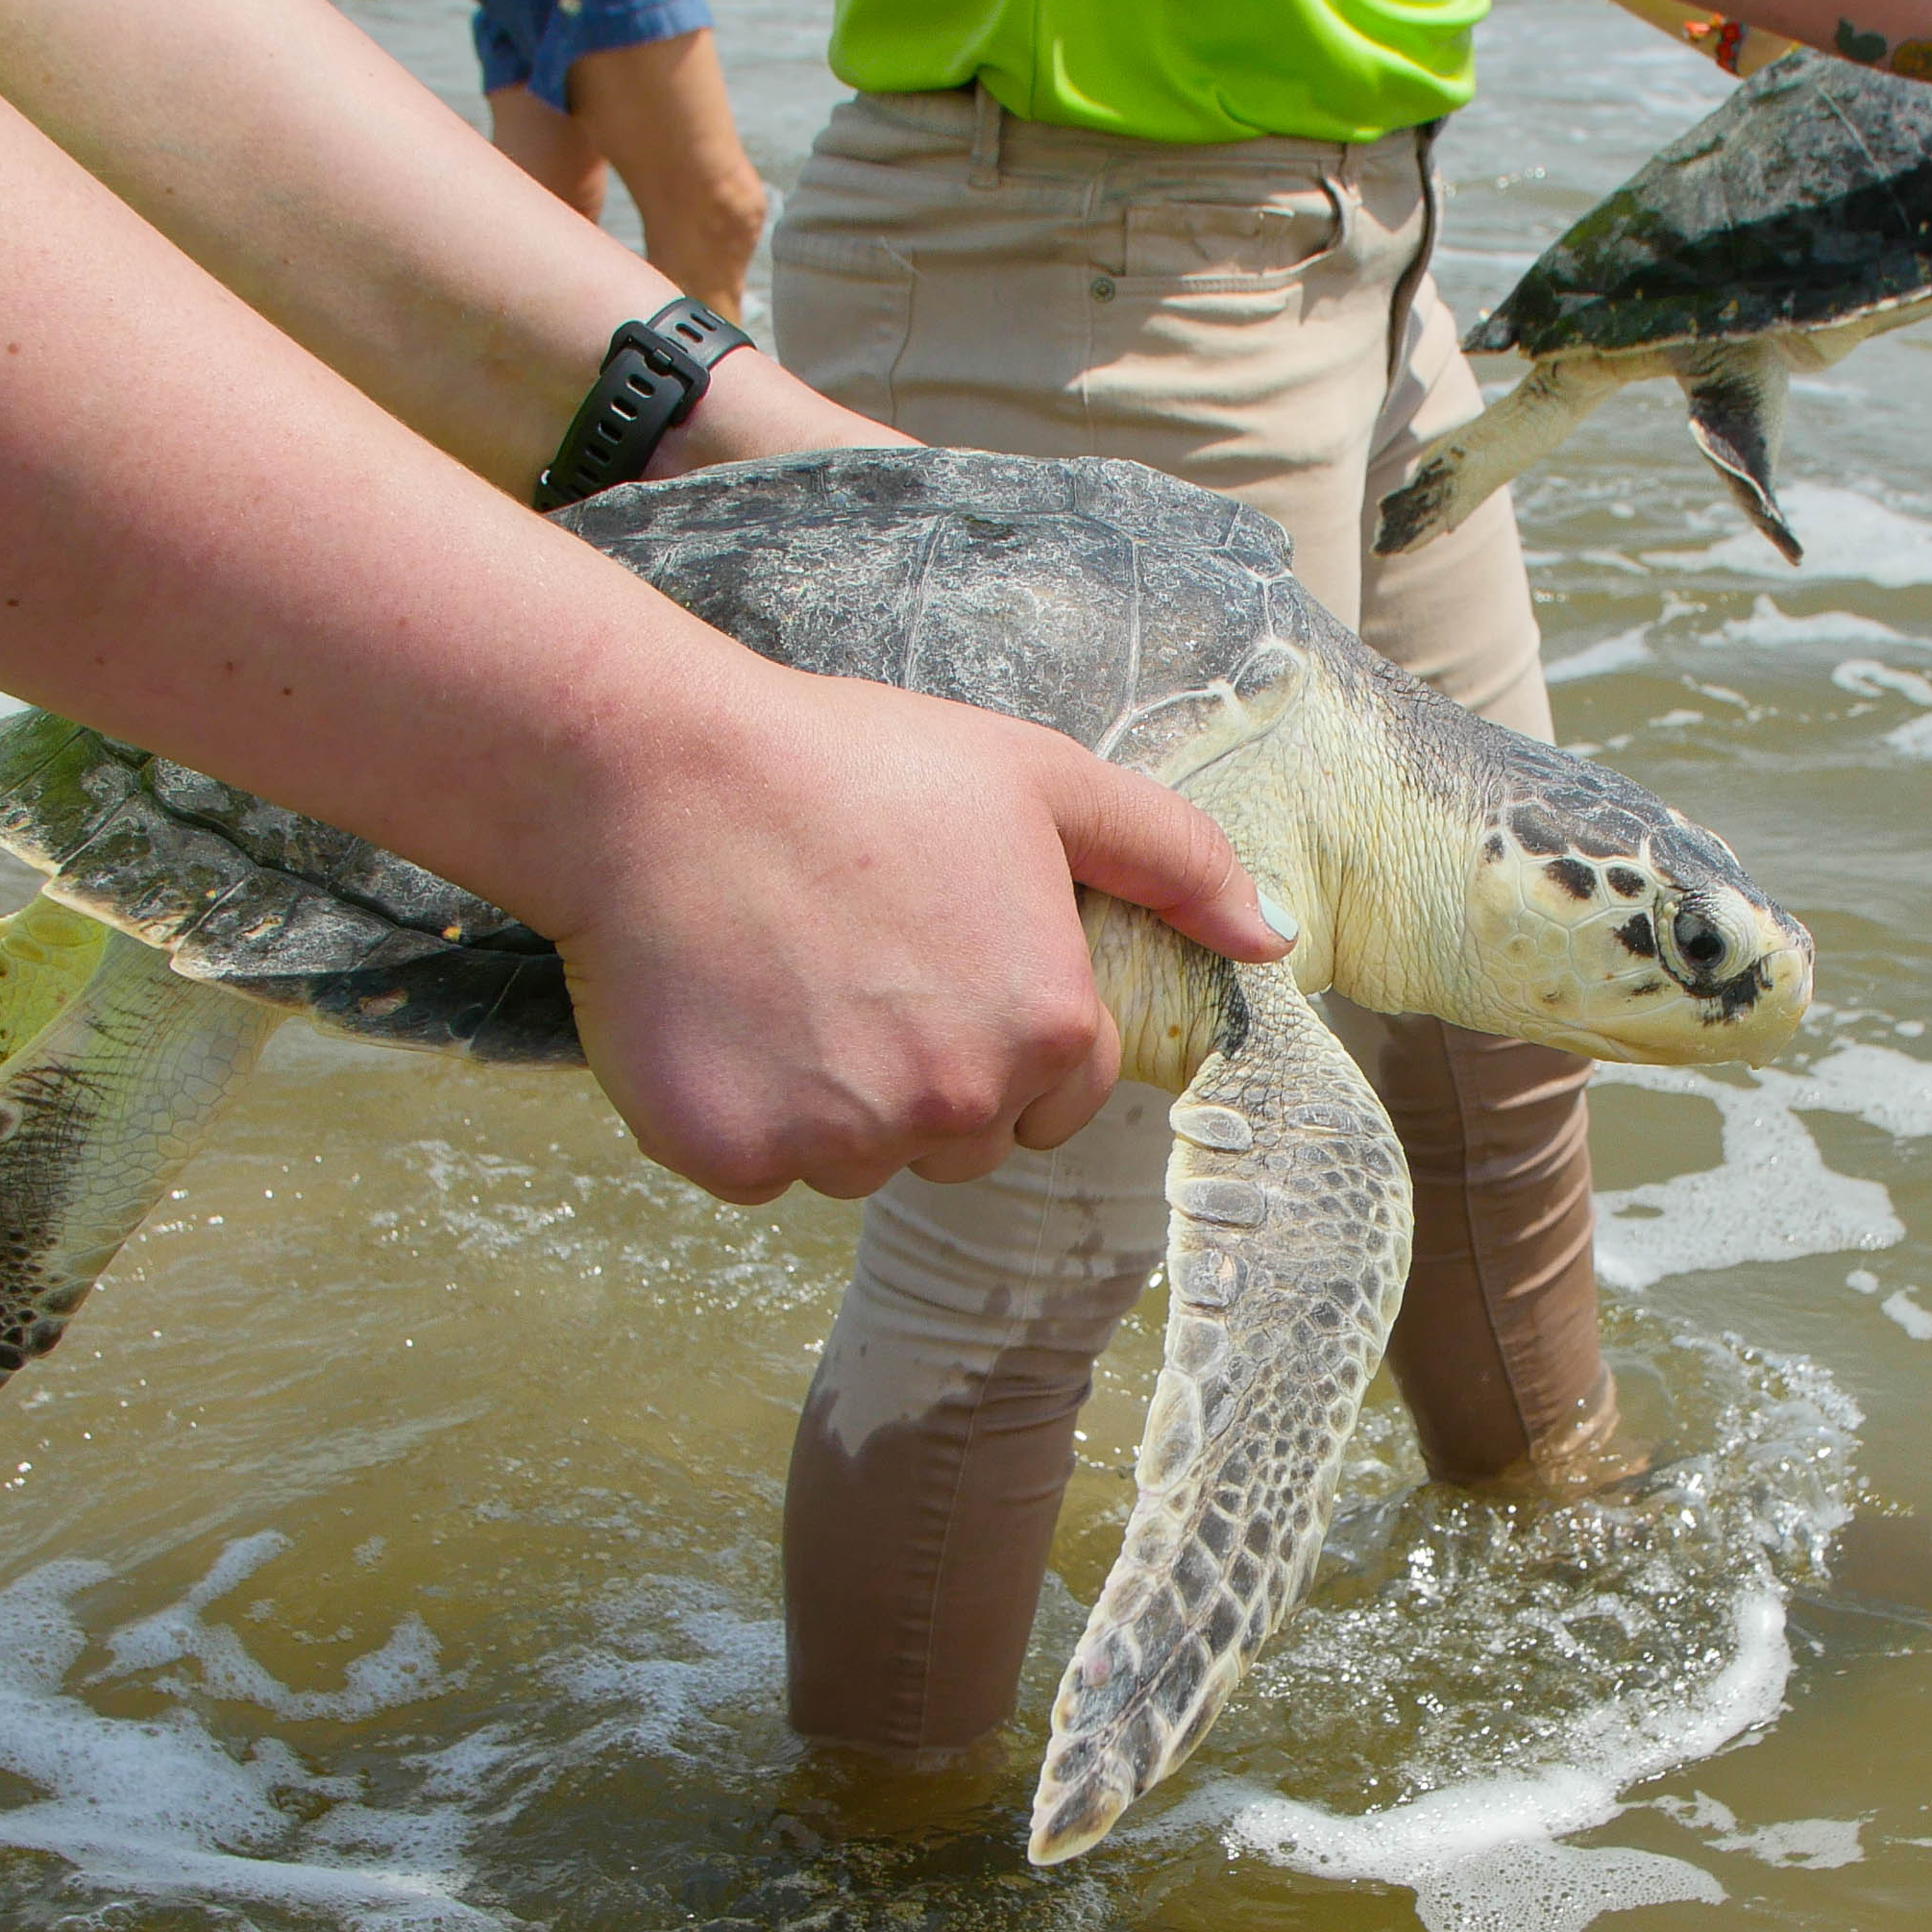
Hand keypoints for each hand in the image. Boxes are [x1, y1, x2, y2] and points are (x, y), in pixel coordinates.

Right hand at [551, 670, 1285, 1204]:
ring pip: (861, 1160)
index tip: (941, 951)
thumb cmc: (852, 763)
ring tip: (784, 974)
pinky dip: (739, 1110)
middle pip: (966, 1139)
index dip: (1005, 1018)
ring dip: (832, 1097)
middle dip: (927, 1070)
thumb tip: (1276, 938)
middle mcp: (955, 1107)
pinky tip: (721, 1010)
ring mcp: (839, 1142)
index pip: (1061, 1090)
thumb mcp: (1043, 779)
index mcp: (1046, 1029)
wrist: (655, 773)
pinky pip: (758, 1168)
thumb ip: (1176, 860)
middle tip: (858, 958)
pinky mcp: (733, 1159)